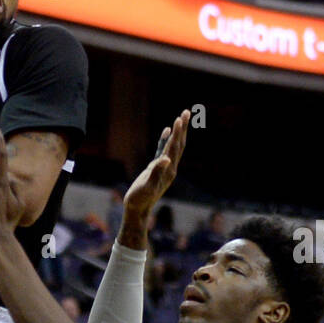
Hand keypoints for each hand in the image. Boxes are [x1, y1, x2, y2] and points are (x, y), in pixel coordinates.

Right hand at [121, 109, 189, 237]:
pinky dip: (165, 140)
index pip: (174, 147)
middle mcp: (170, 168)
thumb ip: (156, 172)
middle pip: (178, 145)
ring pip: (173, 146)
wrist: (137, 209)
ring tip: (180, 118)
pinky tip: (166, 131)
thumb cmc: (140, 199)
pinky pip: (163, 151)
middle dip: (182, 129)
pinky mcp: (156, 169)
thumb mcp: (147, 186)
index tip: (180, 118)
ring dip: (177, 132)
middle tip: (186, 112)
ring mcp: (164, 168)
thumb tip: (166, 159)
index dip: (177, 133)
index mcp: (169, 170)